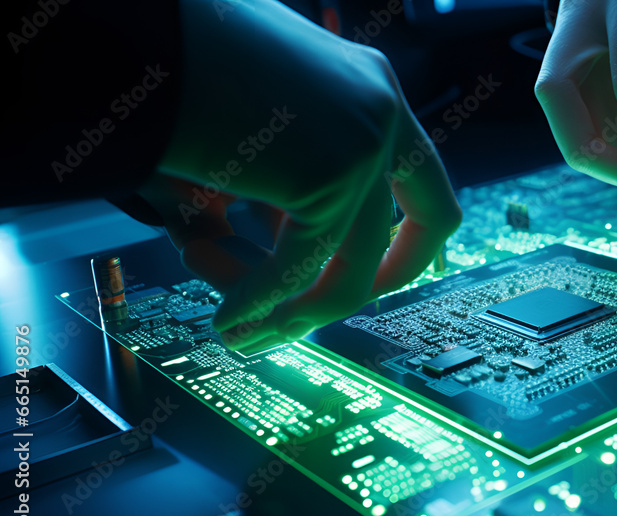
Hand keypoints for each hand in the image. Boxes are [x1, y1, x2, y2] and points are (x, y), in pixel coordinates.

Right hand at [143, 0, 460, 352]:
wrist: (138, 32)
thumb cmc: (177, 77)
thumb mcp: (249, 149)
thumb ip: (272, 215)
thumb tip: (267, 293)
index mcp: (372, 93)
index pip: (425, 185)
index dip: (417, 244)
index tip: (387, 279)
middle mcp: (383, 113)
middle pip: (424, 228)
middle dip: (375, 287)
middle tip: (311, 321)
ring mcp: (364, 145)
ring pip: (353, 268)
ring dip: (297, 313)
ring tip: (246, 329)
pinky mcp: (328, 175)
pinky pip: (295, 270)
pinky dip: (258, 302)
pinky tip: (226, 318)